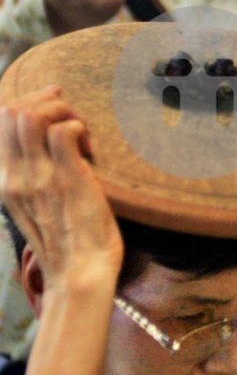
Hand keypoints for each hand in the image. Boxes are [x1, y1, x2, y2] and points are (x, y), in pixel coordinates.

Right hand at [0, 87, 121, 285]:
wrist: (80, 272)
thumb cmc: (68, 239)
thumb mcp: (35, 203)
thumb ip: (32, 175)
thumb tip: (49, 144)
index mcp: (5, 180)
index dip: (26, 102)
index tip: (53, 105)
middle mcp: (14, 176)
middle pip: (12, 111)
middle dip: (46, 101)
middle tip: (71, 117)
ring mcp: (39, 177)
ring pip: (33, 116)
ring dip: (63, 112)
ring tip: (80, 133)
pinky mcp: (67, 179)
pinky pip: (65, 132)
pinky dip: (80, 129)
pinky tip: (90, 148)